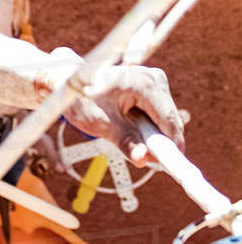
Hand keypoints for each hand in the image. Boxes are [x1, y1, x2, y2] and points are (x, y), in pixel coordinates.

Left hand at [64, 62, 184, 165]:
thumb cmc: (82, 99)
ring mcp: (153, 80)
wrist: (70, 83)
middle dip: (160, 140)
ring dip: (153, 133)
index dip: (173, 145)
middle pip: (169, 119)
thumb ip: (125, 141)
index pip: (169, 119)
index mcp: (143, 83)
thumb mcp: (101, 123)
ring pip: (165, 117)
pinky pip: (158, 112)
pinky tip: (130, 128)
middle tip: (142, 157)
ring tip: (130, 140)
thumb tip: (142, 158)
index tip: (173, 166)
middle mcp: (153, 77)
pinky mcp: (150, 86)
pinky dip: (148, 125)